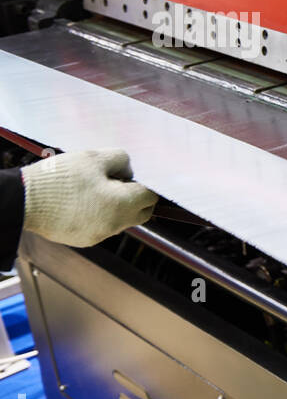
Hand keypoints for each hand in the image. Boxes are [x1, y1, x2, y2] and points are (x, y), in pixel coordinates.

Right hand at [20, 150, 157, 247]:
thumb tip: (129, 172)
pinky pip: (103, 227)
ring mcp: (100, 235)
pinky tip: (83, 202)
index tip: (132, 176)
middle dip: (137, 198)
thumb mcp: (94, 158)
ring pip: (122, 221)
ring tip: (95, 190)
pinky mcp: (85, 240)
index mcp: (122, 205)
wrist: (24, 200)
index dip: (144, 183)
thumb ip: (121, 160)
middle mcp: (115, 225)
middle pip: (141, 213)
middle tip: (118, 183)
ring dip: (118, 207)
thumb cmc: (60, 178)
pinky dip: (101, 216)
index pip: (151, 196)